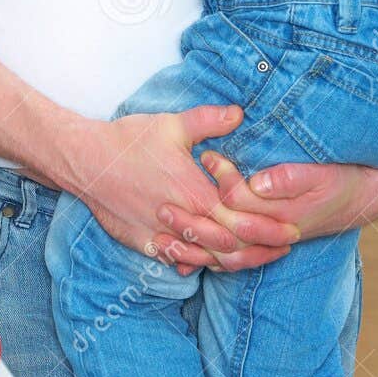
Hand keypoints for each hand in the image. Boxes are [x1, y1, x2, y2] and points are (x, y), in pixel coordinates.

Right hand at [61, 105, 296, 267]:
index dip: (271, 228)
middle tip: (285, 246)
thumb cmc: (127, 141)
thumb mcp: (171, 125)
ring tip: (256, 256)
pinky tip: (212, 261)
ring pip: (209, 260)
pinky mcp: (145, 243)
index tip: (292, 228)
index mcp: (195, 193)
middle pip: (233, 246)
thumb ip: (209, 120)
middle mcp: (182, 220)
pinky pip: (179, 261)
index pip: (244, 220)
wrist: (84, 160)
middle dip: (263, 249)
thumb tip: (239, 112)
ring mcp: (162, 235)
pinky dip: (200, 264)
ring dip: (236, 261)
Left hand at [152, 152, 377, 271]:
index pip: (242, 203)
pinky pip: (226, 261)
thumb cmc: (337, 180)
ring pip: (223, 257)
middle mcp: (271, 234)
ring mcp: (265, 245)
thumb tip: (258, 183)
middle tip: (162, 207)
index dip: (222, 181)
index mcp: (282, 216)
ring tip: (158, 240)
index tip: (205, 156)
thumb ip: (288, 178)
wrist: (355, 198)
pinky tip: (173, 257)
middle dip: (192, 225)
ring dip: (192, 250)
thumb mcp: (318, 174)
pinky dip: (201, 261)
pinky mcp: (259, 247)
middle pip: (225, 237)